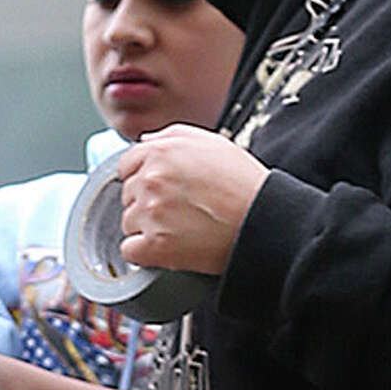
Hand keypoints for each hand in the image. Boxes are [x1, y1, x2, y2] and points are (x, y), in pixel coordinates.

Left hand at [115, 126, 268, 278]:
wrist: (263, 220)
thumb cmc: (244, 183)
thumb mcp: (212, 142)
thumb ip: (172, 136)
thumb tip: (145, 141)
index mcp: (160, 152)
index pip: (127, 166)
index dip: (143, 178)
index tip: (159, 190)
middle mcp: (150, 179)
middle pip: (127, 195)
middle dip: (146, 203)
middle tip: (178, 210)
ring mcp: (151, 213)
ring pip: (128, 223)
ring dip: (147, 228)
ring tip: (179, 229)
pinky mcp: (155, 246)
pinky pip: (130, 251)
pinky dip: (144, 253)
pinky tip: (167, 248)